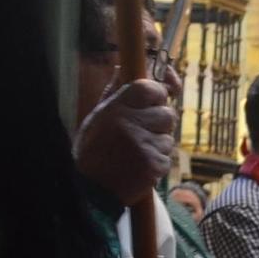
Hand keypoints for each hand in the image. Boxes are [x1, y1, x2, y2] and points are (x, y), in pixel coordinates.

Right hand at [76, 78, 175, 205]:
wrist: (90, 189)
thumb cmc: (94, 151)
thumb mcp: (98, 117)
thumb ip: (114, 92)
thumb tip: (123, 68)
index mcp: (116, 107)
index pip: (151, 88)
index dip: (159, 92)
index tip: (157, 99)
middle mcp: (130, 123)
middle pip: (167, 114)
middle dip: (160, 124)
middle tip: (142, 133)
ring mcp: (143, 144)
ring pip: (168, 138)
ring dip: (158, 146)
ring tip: (136, 154)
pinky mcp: (153, 165)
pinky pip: (167, 158)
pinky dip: (157, 164)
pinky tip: (139, 167)